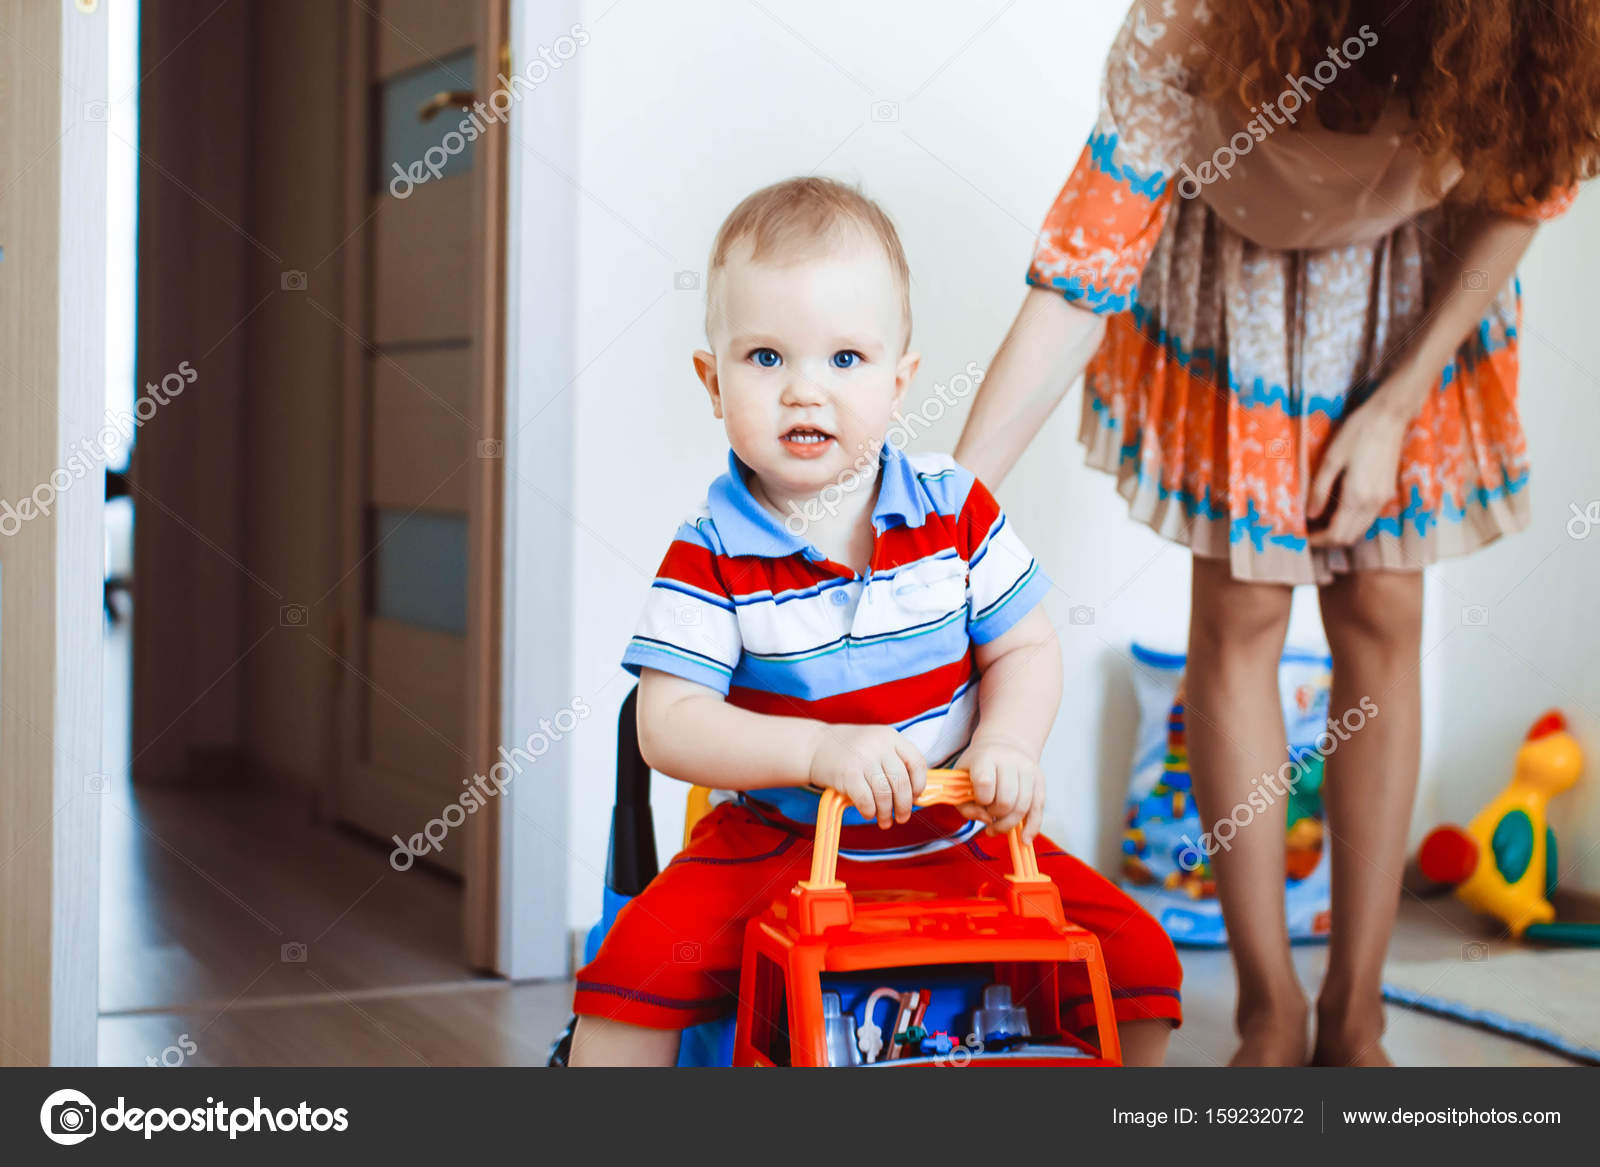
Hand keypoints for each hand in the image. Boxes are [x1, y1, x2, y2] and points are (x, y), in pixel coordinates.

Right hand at [807, 725, 927, 828]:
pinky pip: (866, 800)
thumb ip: (893, 761)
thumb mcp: (875, 743)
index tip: (915, 796)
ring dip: (886, 813)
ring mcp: (863, 759)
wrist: (815, 746)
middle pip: (901, 782)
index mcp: (890, 737)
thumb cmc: (848, 749)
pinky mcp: (848, 774)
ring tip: (884, 821)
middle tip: (902, 817)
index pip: (916, 762)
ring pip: (885, 795)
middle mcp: (878, 746)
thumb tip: (913, 794)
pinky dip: (870, 811)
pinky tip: (868, 813)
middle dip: (904, 806)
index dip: (919, 783)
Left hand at [955, 736, 1046, 840]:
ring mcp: (1028, 770)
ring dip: (1009, 824)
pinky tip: (1024, 839)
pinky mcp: (1040, 780)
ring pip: (1023, 808)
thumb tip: (987, 822)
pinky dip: (1032, 828)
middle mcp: (1010, 761)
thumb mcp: (961, 779)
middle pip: (1006, 801)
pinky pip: (1038, 809)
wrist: (1004, 743)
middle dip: (996, 815)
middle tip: (989, 814)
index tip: (979, 800)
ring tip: (998, 825)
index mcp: (986, 757)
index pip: (985, 783)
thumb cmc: (978, 766)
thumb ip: (965, 806)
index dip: (981, 799)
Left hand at [1306, 397, 1409, 547]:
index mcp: (1357, 497)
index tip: (1301, 536)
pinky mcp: (1387, 492)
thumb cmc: (1357, 433)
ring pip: (1360, 530)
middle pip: (1349, 537)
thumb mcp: (1331, 459)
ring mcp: (1383, 499)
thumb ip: (1319, 490)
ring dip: (1340, 533)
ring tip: (1318, 524)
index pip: (1336, 534)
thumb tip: (1309, 515)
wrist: (1389, 417)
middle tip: (1307, 533)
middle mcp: (1373, 504)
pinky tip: (1336, 511)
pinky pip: (1367, 518)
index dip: (1318, 540)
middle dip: (1327, 540)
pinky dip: (1351, 522)